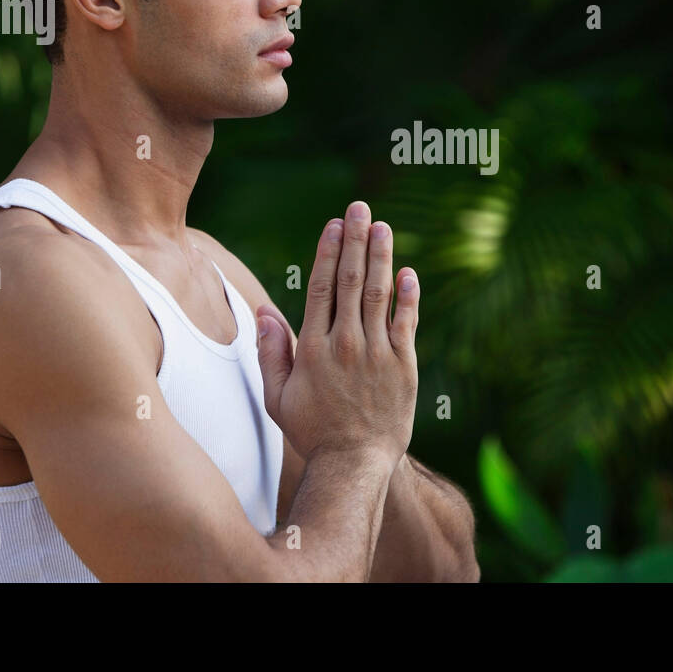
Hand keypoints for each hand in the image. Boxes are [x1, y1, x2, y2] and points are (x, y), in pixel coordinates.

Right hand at [255, 201, 419, 464]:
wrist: (355, 463)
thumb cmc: (312, 431)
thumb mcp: (277, 397)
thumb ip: (270, 353)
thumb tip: (264, 312)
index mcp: (314, 348)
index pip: (322, 288)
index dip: (329, 253)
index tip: (334, 225)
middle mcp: (346, 344)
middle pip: (352, 281)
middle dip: (355, 240)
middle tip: (360, 208)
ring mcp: (378, 353)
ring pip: (379, 295)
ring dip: (381, 257)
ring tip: (383, 227)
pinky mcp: (404, 366)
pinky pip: (407, 323)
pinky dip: (409, 296)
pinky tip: (408, 272)